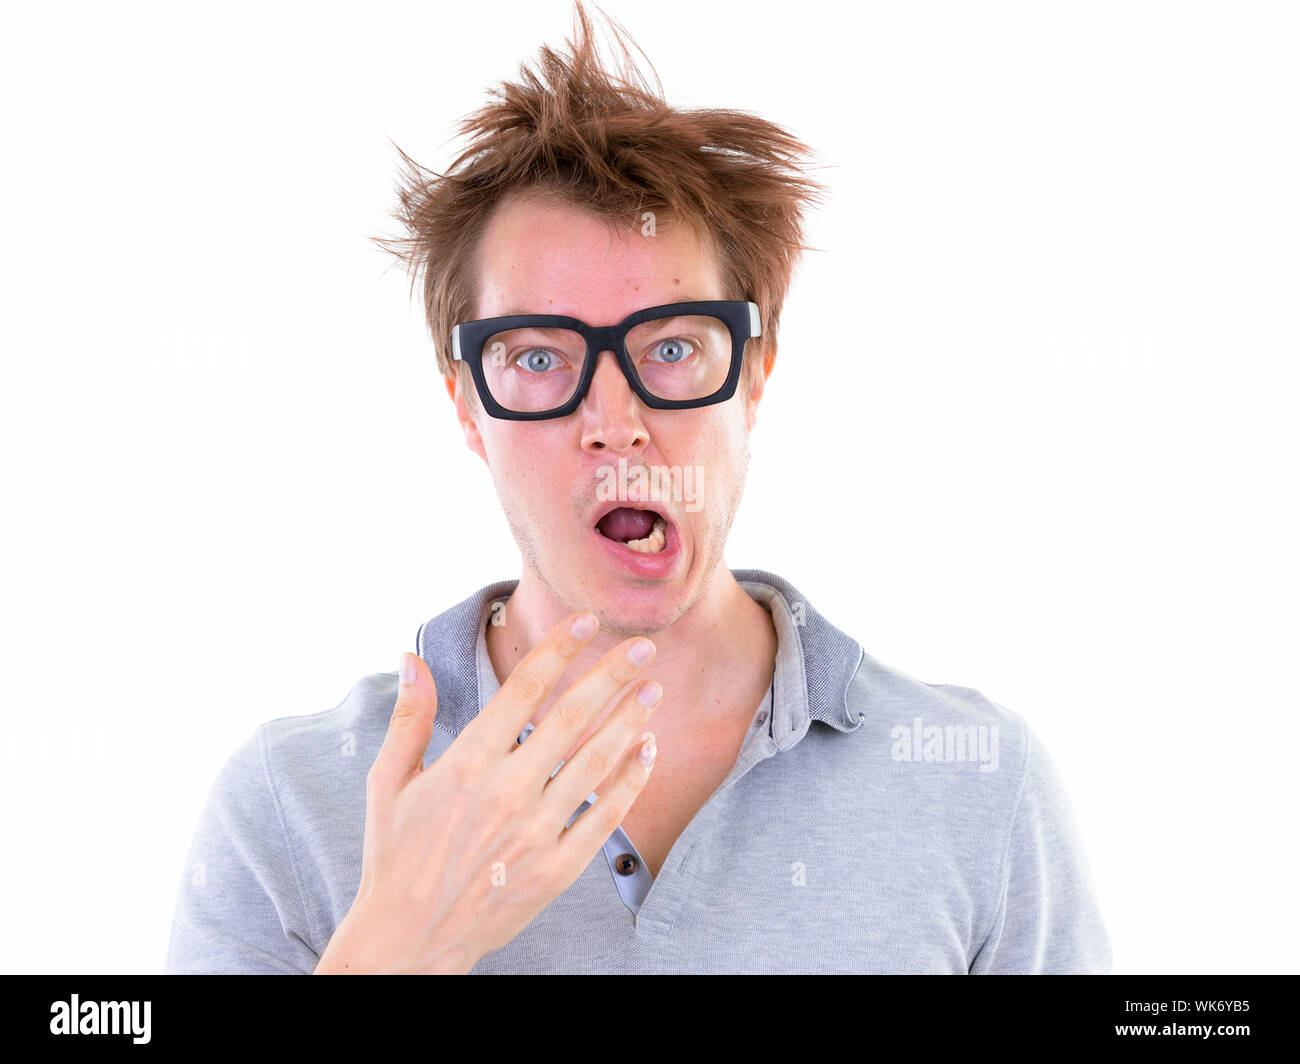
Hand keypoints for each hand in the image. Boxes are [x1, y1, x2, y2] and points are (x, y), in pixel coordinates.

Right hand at [313, 611, 660, 973]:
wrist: (409, 939)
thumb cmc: (395, 855)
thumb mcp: (388, 782)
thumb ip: (408, 716)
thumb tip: (409, 657)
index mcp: (466, 763)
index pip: (523, 689)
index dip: (558, 648)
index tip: (586, 620)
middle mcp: (506, 792)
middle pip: (572, 717)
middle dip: (613, 675)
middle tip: (644, 646)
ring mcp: (536, 832)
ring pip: (597, 763)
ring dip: (630, 721)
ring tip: (654, 690)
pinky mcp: (557, 869)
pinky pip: (606, 817)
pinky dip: (631, 781)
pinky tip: (647, 752)